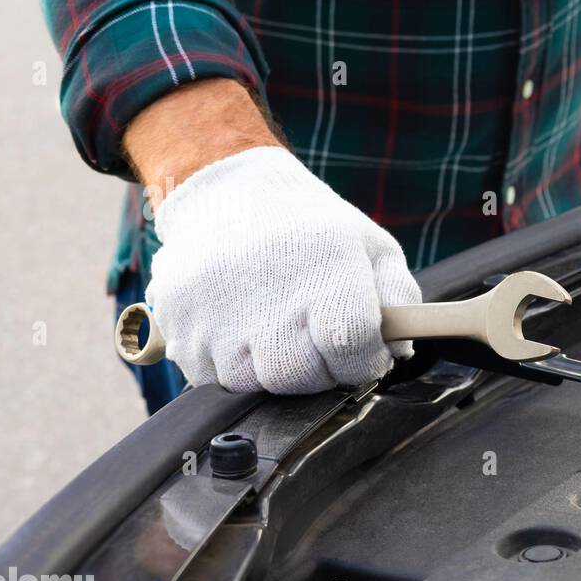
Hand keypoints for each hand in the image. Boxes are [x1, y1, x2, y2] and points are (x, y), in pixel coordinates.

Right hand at [144, 145, 420, 392]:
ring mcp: (217, 315)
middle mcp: (269, 295)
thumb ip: (400, 300)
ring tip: (276, 330)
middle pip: (300, 378)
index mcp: (326, 270)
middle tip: (317, 342)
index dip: (362, 362)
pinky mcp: (180, 326)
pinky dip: (231, 365)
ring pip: (254, 384)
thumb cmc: (312, 230)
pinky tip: (241, 329)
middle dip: (319, 372)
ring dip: (272, 370)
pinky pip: (212, 377)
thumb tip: (400, 350)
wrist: (226, 196)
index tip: (362, 352)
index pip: (350, 349)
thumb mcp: (372, 248)